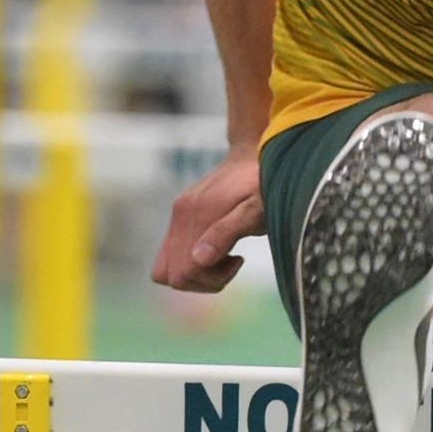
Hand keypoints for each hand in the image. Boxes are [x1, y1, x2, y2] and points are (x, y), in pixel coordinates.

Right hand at [152, 144, 266, 292]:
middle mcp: (180, 215)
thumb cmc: (264, 184)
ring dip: (198, 273)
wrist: (259, 152)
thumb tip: (199, 259)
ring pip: (168, 269)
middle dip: (203, 279)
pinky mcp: (182, 215)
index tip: (237, 260)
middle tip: (232, 262)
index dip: (210, 277)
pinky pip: (174, 254)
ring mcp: (179, 215)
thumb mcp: (257, 209)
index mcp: (196, 215)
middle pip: (171, 275)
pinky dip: (195, 262)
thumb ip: (227, 232)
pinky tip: (222, 249)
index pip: (184, 270)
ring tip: (228, 257)